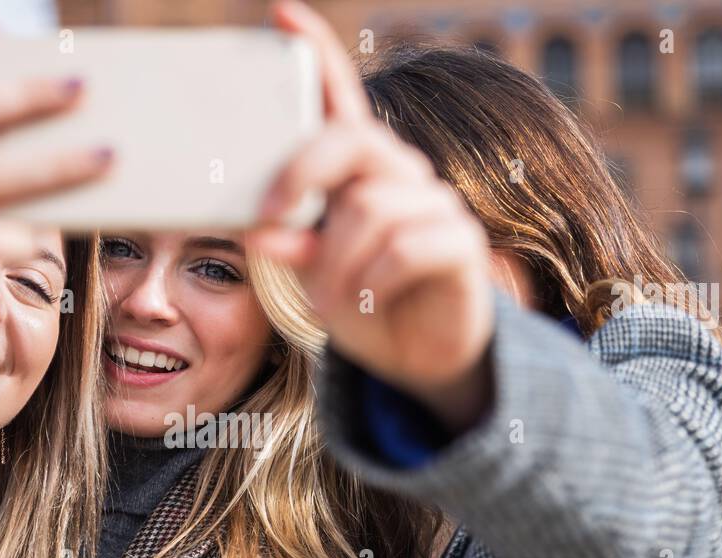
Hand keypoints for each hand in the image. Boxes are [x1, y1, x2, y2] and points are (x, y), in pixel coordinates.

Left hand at [251, 0, 493, 430]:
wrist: (419, 359)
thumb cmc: (363, 301)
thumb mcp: (313, 268)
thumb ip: (290, 240)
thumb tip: (260, 229)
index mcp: (361, 168)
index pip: (342, 98)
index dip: (318, 51)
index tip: (282, 15)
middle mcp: (400, 172)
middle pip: (353, 139)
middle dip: (302, 175)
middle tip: (269, 222)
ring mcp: (435, 203)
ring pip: (368, 210)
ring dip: (335, 265)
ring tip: (330, 302)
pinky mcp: (460, 243)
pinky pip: (402, 249)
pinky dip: (372, 282)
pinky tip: (370, 301)